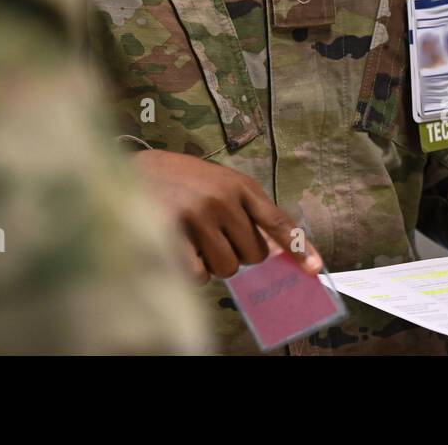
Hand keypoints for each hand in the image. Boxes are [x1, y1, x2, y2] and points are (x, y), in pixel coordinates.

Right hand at [134, 149, 322, 282]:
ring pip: (228, 266)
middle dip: (241, 254)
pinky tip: (184, 251)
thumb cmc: (184, 182)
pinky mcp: (172, 235)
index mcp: (240, 186)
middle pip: (253, 254)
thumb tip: (274, 252)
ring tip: (200, 242)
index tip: (315, 268)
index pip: (277, 221)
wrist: (133, 172)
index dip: (299, 247)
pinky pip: (200, 274)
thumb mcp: (221, 184)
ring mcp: (197, 217)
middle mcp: (223, 200)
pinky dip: (195, 271)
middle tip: (220, 238)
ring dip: (217, 264)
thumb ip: (247, 212)